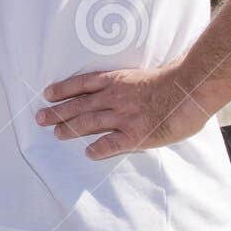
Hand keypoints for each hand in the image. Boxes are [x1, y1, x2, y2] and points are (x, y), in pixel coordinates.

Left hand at [35, 63, 217, 160]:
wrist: (190, 88)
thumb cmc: (172, 80)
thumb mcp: (142, 77)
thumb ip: (128, 86)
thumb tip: (117, 91)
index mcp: (116, 81)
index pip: (82, 84)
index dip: (63, 90)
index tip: (47, 94)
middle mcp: (114, 98)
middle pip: (78, 105)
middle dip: (57, 112)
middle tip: (40, 118)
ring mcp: (123, 117)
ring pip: (88, 123)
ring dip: (70, 128)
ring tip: (56, 134)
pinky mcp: (136, 134)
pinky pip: (111, 144)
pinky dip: (98, 148)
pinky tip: (88, 153)